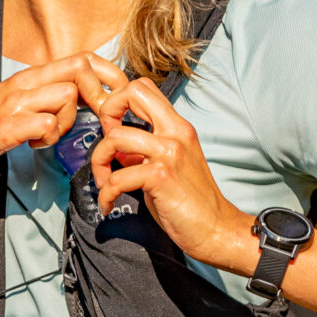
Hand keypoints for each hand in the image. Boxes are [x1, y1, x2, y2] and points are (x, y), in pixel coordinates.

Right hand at [0, 53, 126, 180]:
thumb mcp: (16, 102)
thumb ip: (44, 96)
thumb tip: (79, 98)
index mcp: (30, 76)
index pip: (82, 58)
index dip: (107, 77)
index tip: (110, 102)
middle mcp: (24, 83)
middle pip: (81, 68)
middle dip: (98, 97)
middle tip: (87, 122)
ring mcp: (15, 103)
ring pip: (67, 97)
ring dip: (67, 122)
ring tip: (47, 136)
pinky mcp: (5, 126)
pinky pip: (45, 126)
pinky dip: (47, 140)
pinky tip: (32, 145)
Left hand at [88, 77, 252, 268]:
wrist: (216, 229)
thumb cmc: (191, 201)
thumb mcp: (169, 165)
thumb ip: (144, 151)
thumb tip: (116, 148)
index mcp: (178, 127)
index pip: (143, 88)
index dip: (118, 102)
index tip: (111, 129)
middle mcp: (175, 132)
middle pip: (133, 91)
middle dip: (107, 111)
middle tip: (106, 143)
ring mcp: (169, 152)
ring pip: (115, 137)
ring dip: (99, 162)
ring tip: (104, 183)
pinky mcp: (161, 176)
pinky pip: (117, 178)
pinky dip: (105, 194)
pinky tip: (108, 205)